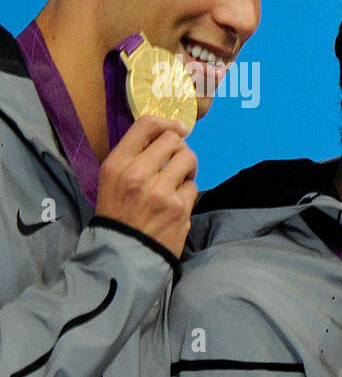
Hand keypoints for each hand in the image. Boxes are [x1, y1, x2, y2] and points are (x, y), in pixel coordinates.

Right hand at [95, 115, 197, 257]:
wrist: (123, 253)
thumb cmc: (118, 214)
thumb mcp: (112, 180)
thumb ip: (134, 157)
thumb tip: (167, 134)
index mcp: (116, 164)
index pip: (146, 125)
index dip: (167, 122)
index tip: (178, 128)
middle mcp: (137, 174)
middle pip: (173, 140)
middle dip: (179, 148)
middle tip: (175, 162)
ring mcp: (160, 191)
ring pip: (188, 159)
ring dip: (187, 167)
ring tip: (177, 180)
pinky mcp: (179, 208)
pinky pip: (193, 186)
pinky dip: (187, 192)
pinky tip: (175, 203)